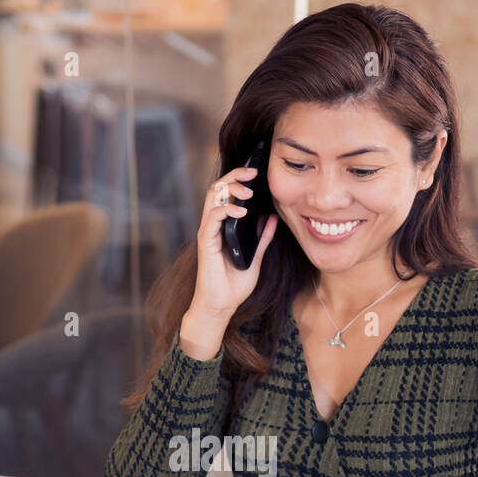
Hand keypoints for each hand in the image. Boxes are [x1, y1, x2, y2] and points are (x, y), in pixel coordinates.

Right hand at [181, 166, 277, 354]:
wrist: (221, 305)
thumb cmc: (234, 285)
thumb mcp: (256, 257)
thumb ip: (263, 238)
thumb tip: (272, 218)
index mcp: (224, 226)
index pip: (228, 193)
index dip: (240, 179)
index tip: (256, 172)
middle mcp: (214, 225)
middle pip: (219, 188)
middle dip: (235, 175)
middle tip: (253, 171)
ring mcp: (208, 231)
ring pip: (213, 196)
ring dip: (231, 187)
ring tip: (248, 190)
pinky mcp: (206, 240)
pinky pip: (213, 215)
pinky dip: (227, 208)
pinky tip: (242, 211)